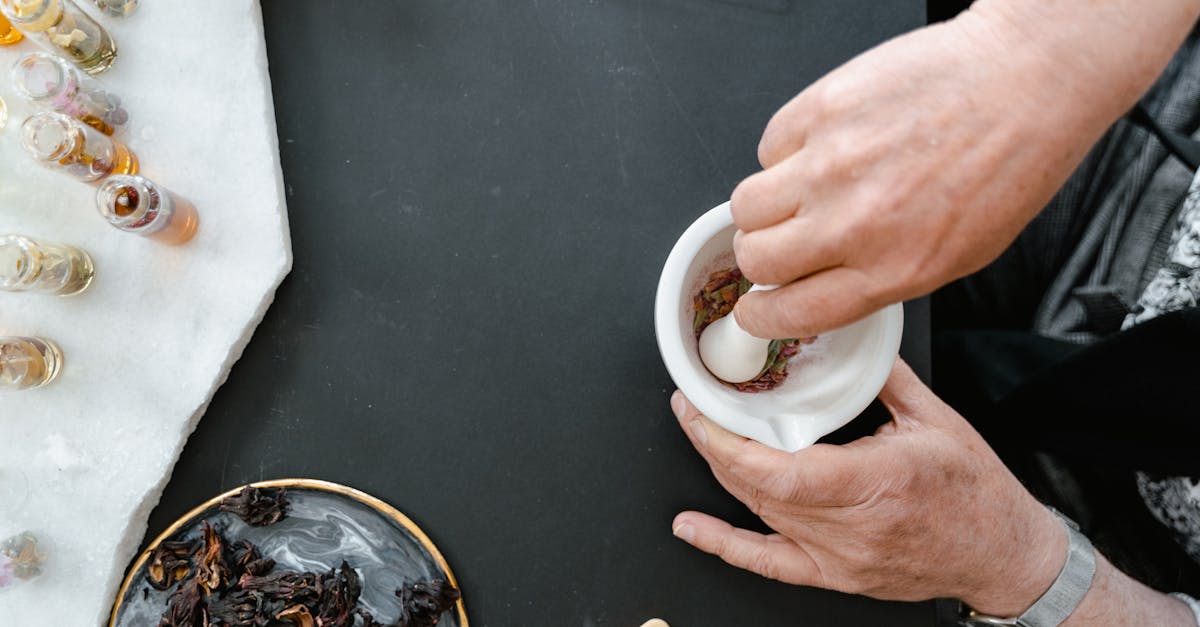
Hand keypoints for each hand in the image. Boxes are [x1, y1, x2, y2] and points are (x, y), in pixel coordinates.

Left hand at [669, 359, 1063, 614]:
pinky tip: (692, 527)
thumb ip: (885, 376)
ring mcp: (842, 557)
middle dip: (714, 446)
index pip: (785, 473)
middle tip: (689, 407)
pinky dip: (725, 544)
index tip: (704, 411)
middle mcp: (855, 527)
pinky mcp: (836, 575)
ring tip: (697, 435)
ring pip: (762, 515)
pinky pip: (769, 564)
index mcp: (880, 481)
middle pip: (763, 490)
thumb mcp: (937, 420)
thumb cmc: (978, 494)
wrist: (1004, 557)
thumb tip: (849, 336)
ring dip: (721, 474)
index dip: (732, 445)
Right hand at [729, 0, 1199, 338]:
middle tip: (781, 241)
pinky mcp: (820, 111)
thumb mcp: (957, 255)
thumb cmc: (1008, 163)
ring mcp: (830, 164)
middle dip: (761, 258)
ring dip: (764, 207)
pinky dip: (787, 150)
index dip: (762, 316)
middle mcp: (853, 224)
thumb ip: (881, 277)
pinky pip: (769, 146)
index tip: (756, 309)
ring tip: (800, 190)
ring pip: (745, 206)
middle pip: (756, 260)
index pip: (791, 313)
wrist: (1026, 81)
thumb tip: (826, 285)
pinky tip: (826, 143)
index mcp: (891, 270)